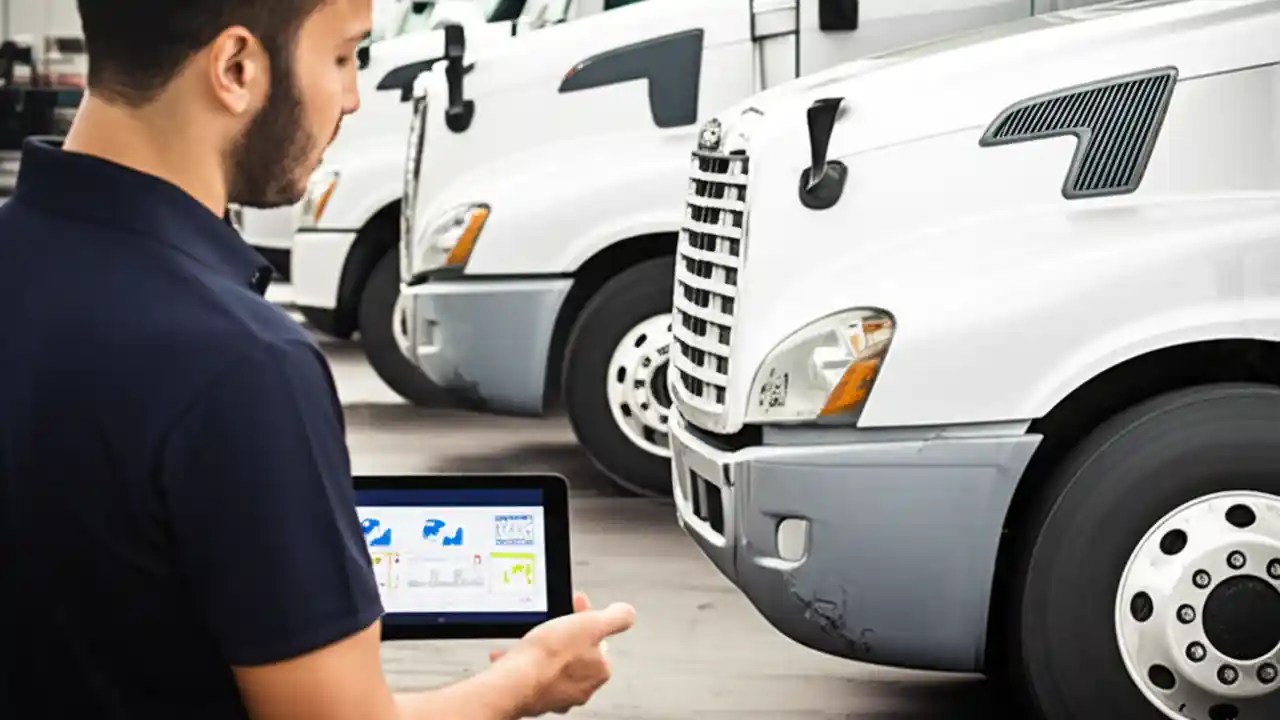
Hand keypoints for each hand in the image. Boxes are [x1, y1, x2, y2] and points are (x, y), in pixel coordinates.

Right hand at [489, 593, 635, 715]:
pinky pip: (532, 675)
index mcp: (599, 671)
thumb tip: (628, 613)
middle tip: (551, 623)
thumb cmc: (551, 655)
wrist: (515, 681)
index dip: (585, 619)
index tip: (572, 606)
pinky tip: (515, 656)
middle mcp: (582, 688)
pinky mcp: (534, 698)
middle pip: (575, 653)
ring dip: (542, 651)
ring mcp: (558, 696)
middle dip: (563, 636)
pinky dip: (524, 664)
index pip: (598, 640)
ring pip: (552, 665)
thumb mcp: (592, 624)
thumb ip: (616, 618)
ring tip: (531, 640)